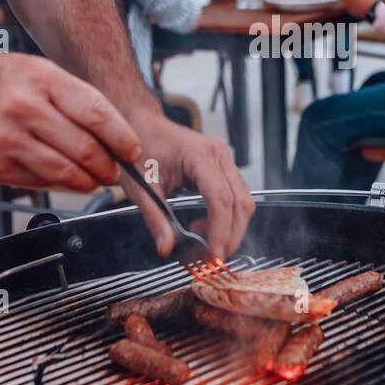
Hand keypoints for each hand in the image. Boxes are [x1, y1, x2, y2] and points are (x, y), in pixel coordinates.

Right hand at [0, 52, 141, 192]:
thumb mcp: (36, 71)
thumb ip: (72, 99)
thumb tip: (113, 133)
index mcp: (42, 78)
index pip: (97, 113)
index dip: (122, 138)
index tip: (133, 151)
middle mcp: (25, 108)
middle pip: (85, 148)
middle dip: (108, 166)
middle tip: (115, 171)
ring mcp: (7, 139)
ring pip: (65, 171)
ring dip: (88, 182)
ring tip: (95, 180)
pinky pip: (38, 181)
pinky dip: (58, 184)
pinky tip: (64, 179)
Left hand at [122, 110, 254, 259]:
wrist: (142, 125)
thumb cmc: (140, 148)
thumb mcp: (141, 187)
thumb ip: (155, 218)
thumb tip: (166, 248)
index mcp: (199, 156)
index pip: (221, 199)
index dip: (221, 231)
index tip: (214, 255)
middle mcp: (219, 155)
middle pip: (240, 203)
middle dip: (230, 236)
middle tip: (211, 259)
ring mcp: (225, 159)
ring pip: (243, 201)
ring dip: (230, 229)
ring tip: (201, 241)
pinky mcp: (224, 167)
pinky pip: (235, 197)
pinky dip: (225, 218)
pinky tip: (203, 226)